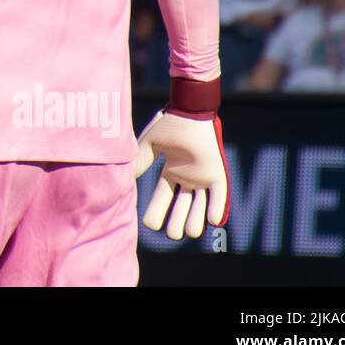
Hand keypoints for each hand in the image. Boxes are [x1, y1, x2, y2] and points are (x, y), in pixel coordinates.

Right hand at [134, 109, 229, 239]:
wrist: (190, 111)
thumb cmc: (170, 124)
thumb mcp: (150, 144)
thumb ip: (139, 161)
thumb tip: (125, 180)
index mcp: (170, 172)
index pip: (161, 198)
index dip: (156, 212)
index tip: (149, 224)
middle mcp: (186, 178)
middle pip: (180, 209)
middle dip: (175, 224)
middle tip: (170, 233)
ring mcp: (202, 177)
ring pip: (199, 208)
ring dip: (194, 223)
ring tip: (188, 232)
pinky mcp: (218, 174)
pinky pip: (219, 197)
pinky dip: (216, 210)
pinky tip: (211, 221)